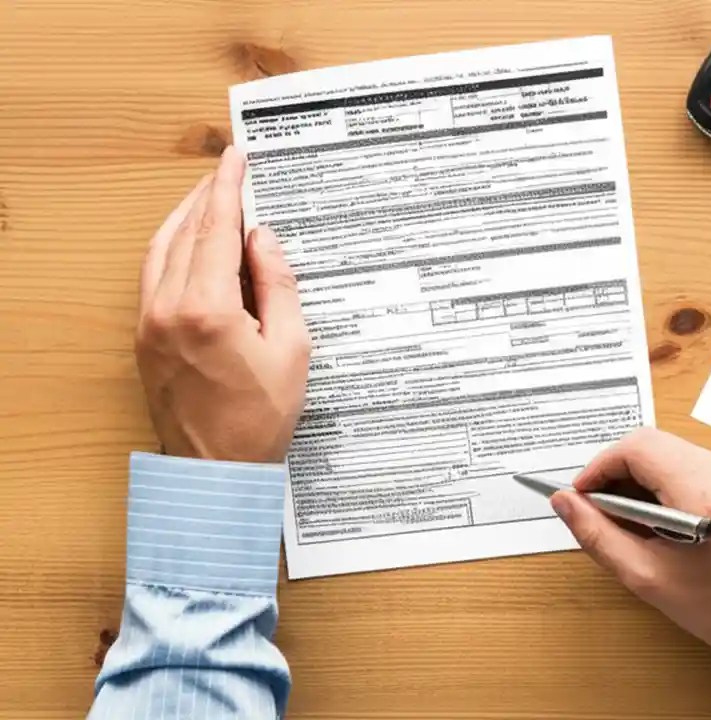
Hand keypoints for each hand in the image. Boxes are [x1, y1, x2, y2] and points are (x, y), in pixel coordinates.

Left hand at [134, 147, 310, 462]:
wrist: (217, 470)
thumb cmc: (261, 418)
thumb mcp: (292, 349)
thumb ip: (278, 285)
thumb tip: (263, 238)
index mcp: (206, 308)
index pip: (216, 229)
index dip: (228, 188)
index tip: (236, 158)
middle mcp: (166, 309)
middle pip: (184, 232)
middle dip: (207, 197)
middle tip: (230, 173)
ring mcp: (148, 324)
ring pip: (161, 250)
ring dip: (186, 220)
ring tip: (213, 201)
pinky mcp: (143, 339)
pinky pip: (153, 276)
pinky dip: (173, 249)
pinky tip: (193, 246)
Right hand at [552, 428, 710, 654]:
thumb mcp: (645, 576)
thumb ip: (597, 534)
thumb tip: (565, 503)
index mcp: (703, 496)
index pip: (639, 448)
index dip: (601, 465)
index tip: (582, 493)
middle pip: (654, 443)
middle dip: (618, 469)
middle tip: (601, 506)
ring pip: (672, 450)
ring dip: (642, 474)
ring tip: (629, 515)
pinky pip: (693, 462)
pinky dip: (666, 479)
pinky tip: (658, 514)